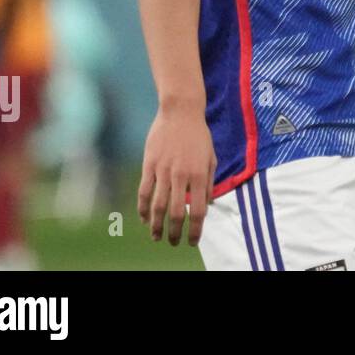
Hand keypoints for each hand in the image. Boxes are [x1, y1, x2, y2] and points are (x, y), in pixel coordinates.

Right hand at [138, 103, 215, 245]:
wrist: (181, 111)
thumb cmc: (199, 135)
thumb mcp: (211, 157)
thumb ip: (208, 182)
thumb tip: (206, 206)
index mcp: (199, 175)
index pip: (197, 211)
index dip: (195, 230)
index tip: (192, 241)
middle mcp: (181, 175)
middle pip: (175, 213)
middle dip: (174, 233)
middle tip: (173, 243)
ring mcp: (163, 170)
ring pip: (157, 206)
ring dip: (156, 225)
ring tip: (156, 237)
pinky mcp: (149, 165)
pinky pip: (144, 191)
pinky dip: (143, 208)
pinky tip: (144, 218)